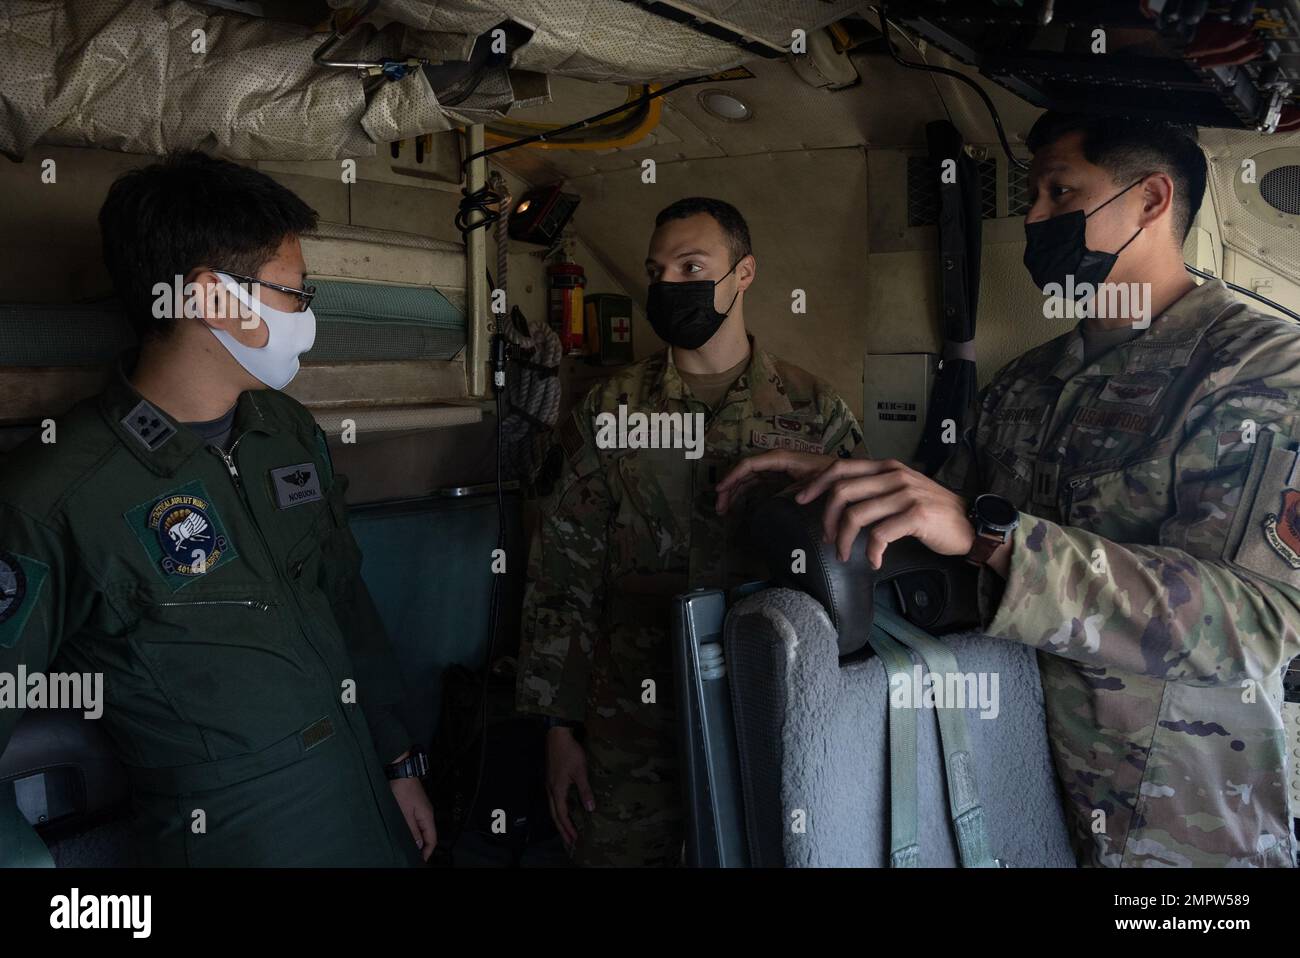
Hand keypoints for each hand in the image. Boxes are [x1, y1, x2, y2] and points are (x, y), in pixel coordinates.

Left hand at [388, 752, 435, 861]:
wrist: (400, 771)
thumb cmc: (402, 788)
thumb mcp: (405, 813)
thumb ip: (412, 830)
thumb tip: (418, 845)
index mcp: (427, 816)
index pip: (432, 839)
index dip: (428, 851)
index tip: (422, 860)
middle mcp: (427, 813)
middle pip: (428, 835)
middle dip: (423, 847)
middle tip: (415, 856)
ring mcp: (421, 809)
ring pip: (422, 829)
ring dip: (418, 839)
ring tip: (410, 848)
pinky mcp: (415, 805)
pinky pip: (417, 822)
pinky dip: (414, 830)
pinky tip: (407, 833)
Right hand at [545, 726, 593, 849]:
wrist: (557, 736)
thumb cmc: (569, 752)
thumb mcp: (580, 771)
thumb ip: (585, 791)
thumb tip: (590, 808)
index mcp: (557, 790)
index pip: (562, 814)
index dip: (568, 827)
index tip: (574, 839)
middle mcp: (550, 789)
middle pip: (554, 814)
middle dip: (561, 829)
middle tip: (569, 841)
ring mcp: (549, 784)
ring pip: (552, 807)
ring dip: (559, 820)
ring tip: (566, 829)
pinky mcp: (551, 778)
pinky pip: (553, 800)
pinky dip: (558, 809)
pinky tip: (565, 809)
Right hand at [715, 450, 837, 515]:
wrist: (843, 473)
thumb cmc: (832, 474)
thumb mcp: (822, 480)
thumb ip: (809, 487)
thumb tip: (796, 499)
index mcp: (781, 459)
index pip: (749, 465)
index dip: (732, 477)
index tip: (720, 491)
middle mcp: (774, 461)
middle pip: (744, 472)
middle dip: (730, 488)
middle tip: (720, 509)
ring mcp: (776, 469)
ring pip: (747, 478)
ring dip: (734, 492)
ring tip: (724, 511)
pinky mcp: (779, 477)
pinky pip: (756, 483)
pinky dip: (745, 493)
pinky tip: (738, 506)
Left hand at [793, 458, 975, 565]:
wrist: (970, 523)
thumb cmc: (932, 512)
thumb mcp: (901, 491)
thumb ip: (875, 490)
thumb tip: (839, 500)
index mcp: (886, 467)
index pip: (840, 467)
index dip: (816, 483)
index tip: (801, 501)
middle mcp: (894, 475)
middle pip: (841, 491)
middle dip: (826, 518)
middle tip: (828, 539)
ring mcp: (905, 494)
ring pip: (856, 515)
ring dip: (845, 540)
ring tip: (846, 555)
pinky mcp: (916, 515)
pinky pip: (880, 534)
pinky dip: (872, 552)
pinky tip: (874, 561)